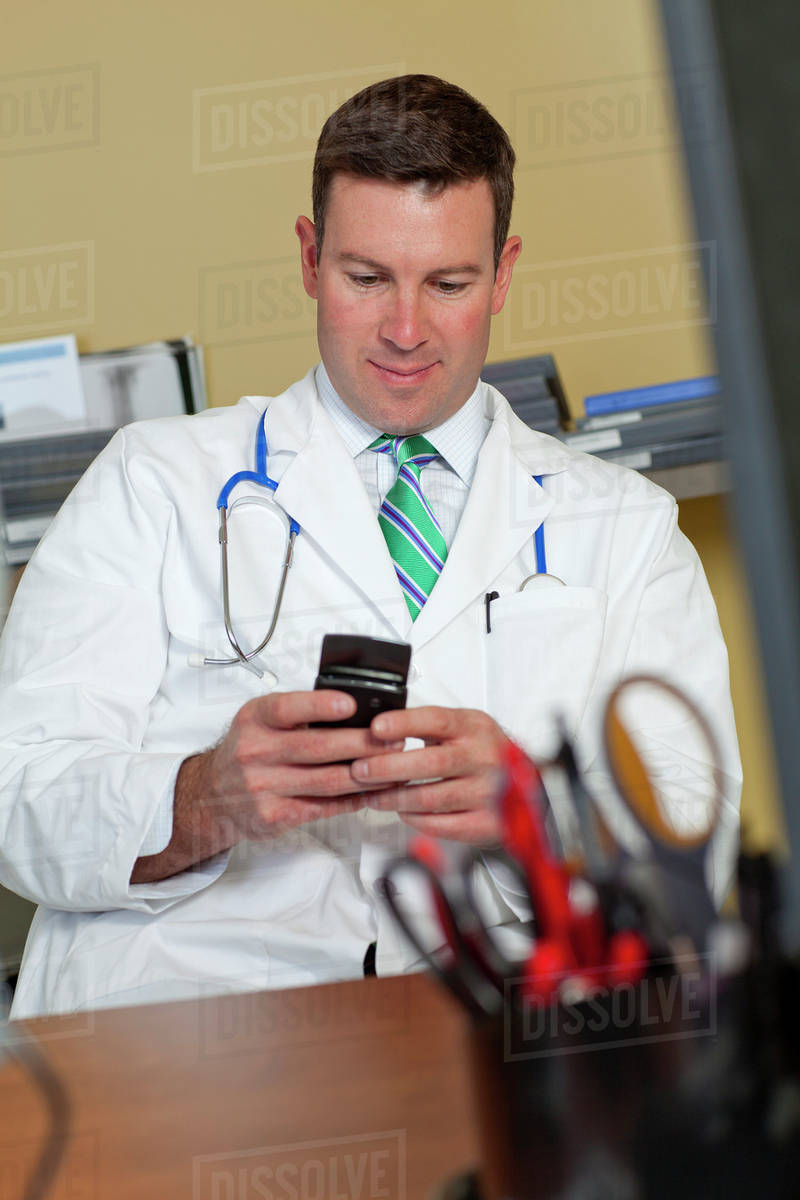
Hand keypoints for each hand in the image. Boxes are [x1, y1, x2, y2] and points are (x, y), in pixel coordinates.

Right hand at [131, 690, 397, 882]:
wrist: (209, 796)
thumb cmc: (247, 750)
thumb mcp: (258, 721)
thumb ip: (297, 714)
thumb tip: (357, 709)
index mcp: (254, 720)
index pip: (286, 709)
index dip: (319, 706)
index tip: (351, 704)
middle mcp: (255, 753)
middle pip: (318, 748)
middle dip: (363, 743)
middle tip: (396, 739)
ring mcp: (264, 788)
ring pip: (328, 781)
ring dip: (369, 774)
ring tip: (397, 766)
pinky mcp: (275, 816)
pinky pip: (325, 806)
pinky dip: (354, 799)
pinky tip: (375, 790)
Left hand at [349, 706, 510, 843]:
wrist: (525, 786)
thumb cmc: (484, 752)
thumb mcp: (465, 727)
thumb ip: (429, 726)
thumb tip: (379, 728)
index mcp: (476, 728)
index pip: (437, 720)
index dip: (404, 723)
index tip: (376, 728)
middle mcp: (484, 758)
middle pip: (431, 763)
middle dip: (388, 767)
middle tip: (361, 770)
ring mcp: (487, 792)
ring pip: (431, 798)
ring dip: (395, 798)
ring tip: (373, 795)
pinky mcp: (484, 822)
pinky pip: (441, 824)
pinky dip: (415, 819)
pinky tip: (402, 812)